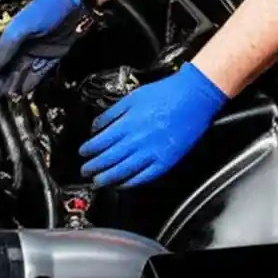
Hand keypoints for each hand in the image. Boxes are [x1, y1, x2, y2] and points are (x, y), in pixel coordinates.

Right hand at [0, 0, 91, 95]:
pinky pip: (39, 72)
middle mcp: (23, 44)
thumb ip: (6, 49)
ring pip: (24, 72)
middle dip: (4, 81)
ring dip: (17, 84)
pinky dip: (31, 82)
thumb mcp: (21, 28)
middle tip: (0, 95)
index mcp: (11, 35)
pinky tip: (24, 90)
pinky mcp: (52, 55)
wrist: (76, 2)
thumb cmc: (48, 7)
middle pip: (10, 68)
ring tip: (11, 97)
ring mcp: (38, 50)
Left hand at [78, 62, 228, 187]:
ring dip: (108, 178)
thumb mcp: (132, 97)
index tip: (82, 153)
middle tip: (85, 171)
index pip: (100, 142)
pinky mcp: (166, 160)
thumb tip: (97, 126)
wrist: (194, 96)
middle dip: (93, 167)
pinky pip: (145, 176)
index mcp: (127, 124)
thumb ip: (112, 113)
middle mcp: (137, 140)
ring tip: (98, 181)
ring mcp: (152, 152)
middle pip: (109, 159)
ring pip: (124, 170)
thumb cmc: (166, 93)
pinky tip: (123, 184)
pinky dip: (132, 182)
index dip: (89, 150)